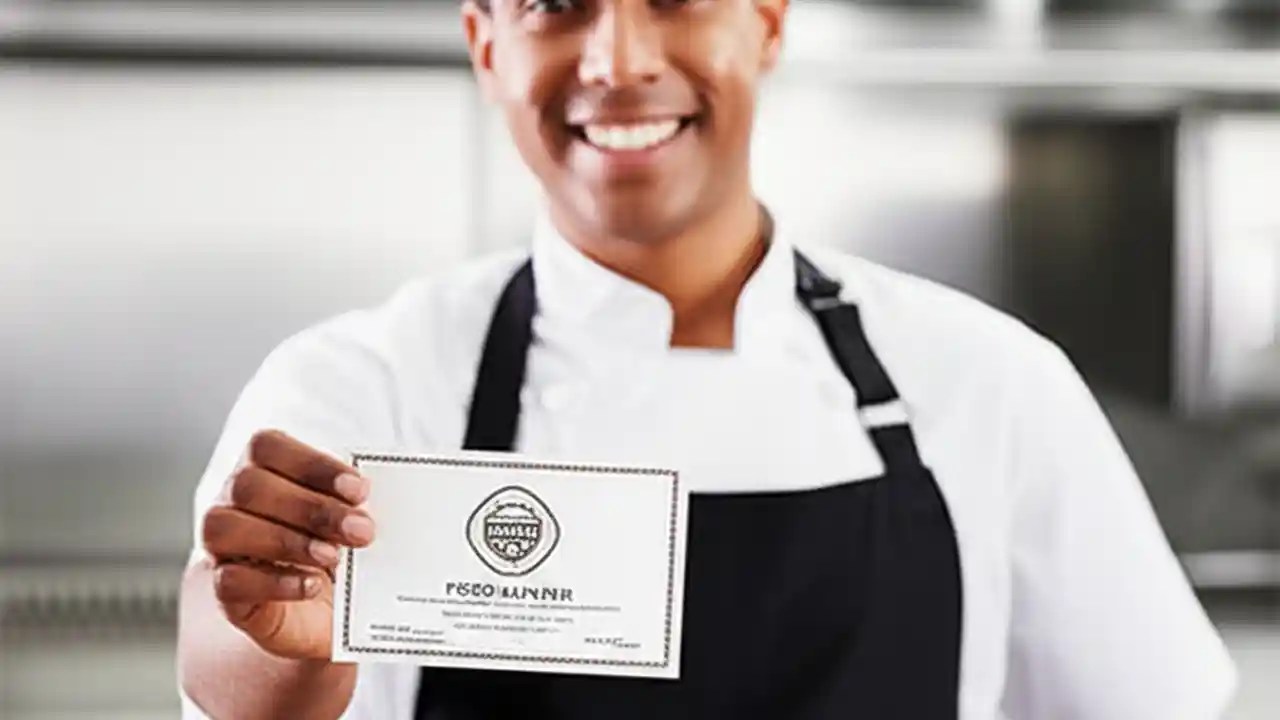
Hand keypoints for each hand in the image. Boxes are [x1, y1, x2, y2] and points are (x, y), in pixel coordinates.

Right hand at [201, 430, 374, 659]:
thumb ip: (351, 504)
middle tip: (360, 530)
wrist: (327, 614)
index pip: (268, 447)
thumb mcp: (348, 521)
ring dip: (287, 541)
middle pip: (251, 486)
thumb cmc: (336, 552)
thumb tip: (372, 503)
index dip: (313, 464)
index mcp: (263, 471)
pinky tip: (310, 586)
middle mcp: (231, 502)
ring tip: (333, 557)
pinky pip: (229, 581)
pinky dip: (274, 583)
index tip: (358, 490)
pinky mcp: (224, 591)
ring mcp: (221, 547)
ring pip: (227, 528)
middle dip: (311, 508)